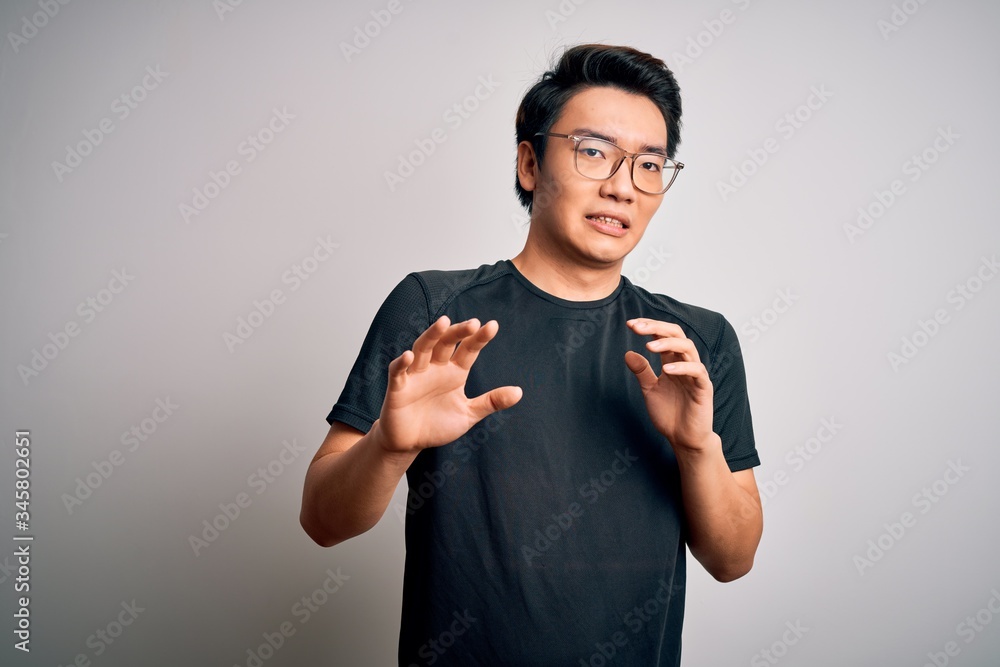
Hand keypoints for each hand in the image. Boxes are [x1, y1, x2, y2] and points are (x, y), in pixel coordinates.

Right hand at [377, 315, 521, 453]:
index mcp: (455, 372)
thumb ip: (491, 402)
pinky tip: (409, 355)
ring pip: (423, 348)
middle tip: (472, 323)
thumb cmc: (437, 425)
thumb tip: (519, 392)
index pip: (469, 350)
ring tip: (443, 323)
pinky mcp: (398, 387)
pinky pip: (399, 371)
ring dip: (431, 335)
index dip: (479, 338)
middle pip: (446, 342)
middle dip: (458, 332)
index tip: (493, 326)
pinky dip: (402, 362)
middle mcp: (436, 368)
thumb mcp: (468, 414)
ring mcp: (416, 375)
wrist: (410, 443)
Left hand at [624, 318, 714, 452]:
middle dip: (656, 327)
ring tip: (649, 345)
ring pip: (688, 348)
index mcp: (672, 361)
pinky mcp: (703, 388)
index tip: (630, 324)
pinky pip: (697, 372)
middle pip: (676, 334)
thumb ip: (642, 371)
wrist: (683, 439)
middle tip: (637, 327)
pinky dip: (682, 367)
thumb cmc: (669, 414)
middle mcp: (684, 363)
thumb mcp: (650, 390)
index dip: (649, 327)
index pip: (663, 335)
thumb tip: (628, 353)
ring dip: (668, 343)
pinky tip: (666, 369)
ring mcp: (695, 375)